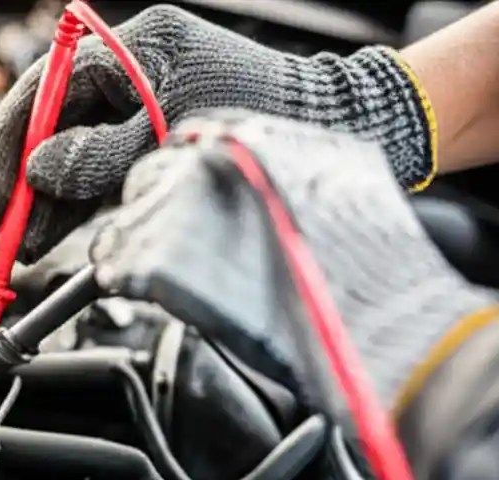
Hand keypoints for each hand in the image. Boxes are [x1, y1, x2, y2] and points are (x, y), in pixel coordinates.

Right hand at [0, 4, 434, 262]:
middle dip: (19, 186)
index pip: (42, 95)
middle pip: (45, 127)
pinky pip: (95, 171)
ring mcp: (135, 106)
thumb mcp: (174, 134)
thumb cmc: (265, 116)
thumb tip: (40, 172)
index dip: (6, 153)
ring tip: (25, 250)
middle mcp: (125, 71)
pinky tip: (53, 236)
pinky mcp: (147, 138)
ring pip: (67, 156)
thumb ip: (103, 155)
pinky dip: (73, 205)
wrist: (331, 126)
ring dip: (43, 205)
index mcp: (130, 47)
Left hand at [87, 110, 498, 412]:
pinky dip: (124, 283)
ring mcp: (181, 211)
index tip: (181, 207)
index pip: (186, 146)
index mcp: (251, 133)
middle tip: (165, 248)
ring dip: (132, 251)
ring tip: (151, 275)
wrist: (381, 328)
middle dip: (151, 216)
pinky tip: (145, 294)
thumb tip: (251, 166)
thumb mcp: (339, 176)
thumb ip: (284, 159)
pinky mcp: (162, 266)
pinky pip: (117, 269)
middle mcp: (209, 162)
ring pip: (124, 225)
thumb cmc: (373, 265)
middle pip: (147, 182)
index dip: (181, 183)